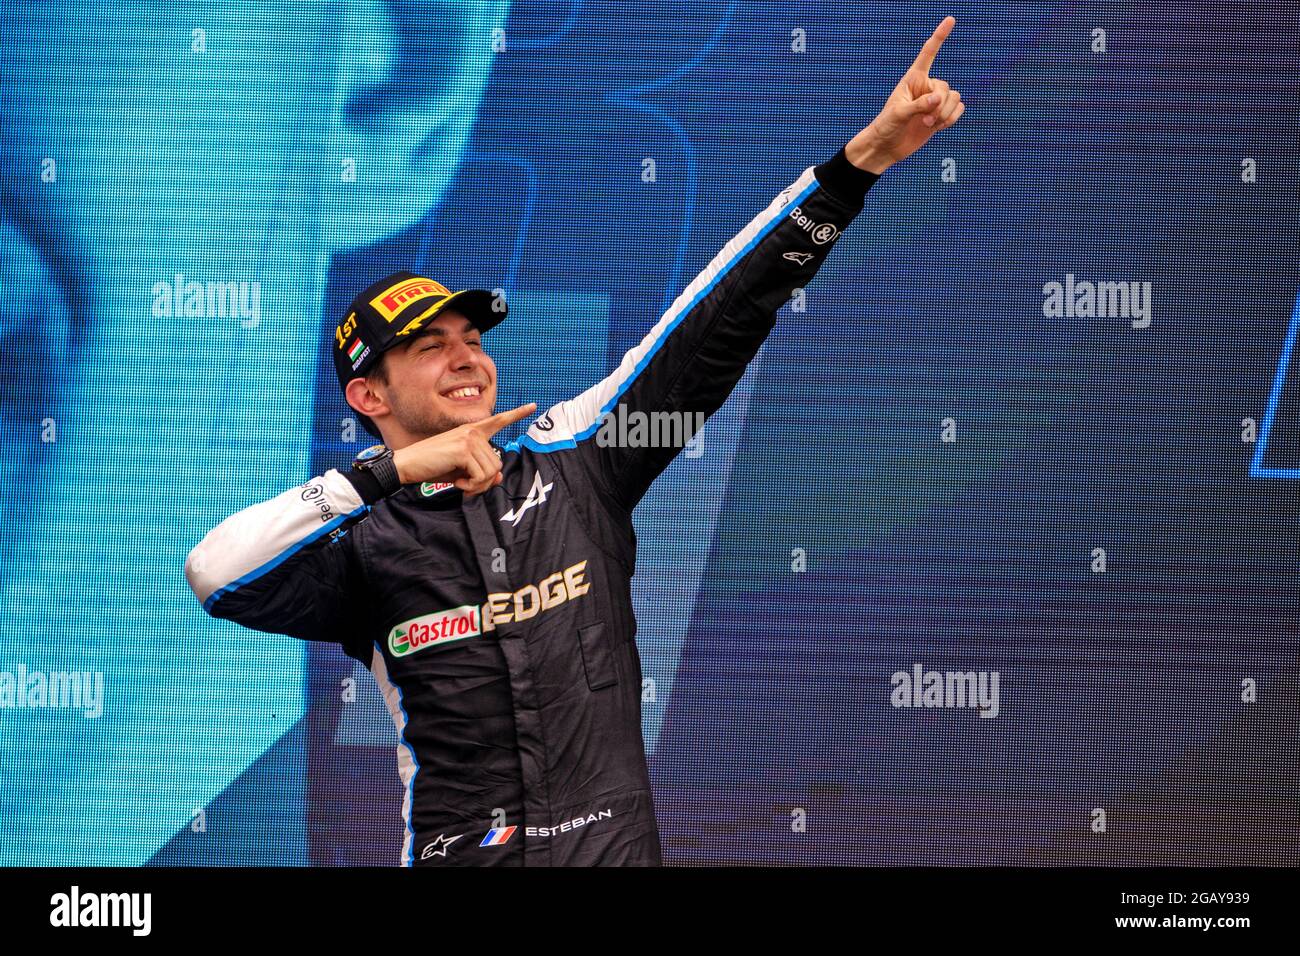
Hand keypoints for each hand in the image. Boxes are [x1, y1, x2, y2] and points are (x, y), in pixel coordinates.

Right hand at [392, 402, 536, 496]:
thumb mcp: (461, 470)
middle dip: (485, 482)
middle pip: (497, 464)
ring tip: (462, 484)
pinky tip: (458, 483)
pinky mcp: (463, 450)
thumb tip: (499, 477)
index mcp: (471, 431)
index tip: (533, 406)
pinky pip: (481, 476)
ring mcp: (468, 439)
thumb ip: (481, 471)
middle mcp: (472, 431)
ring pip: (491, 471)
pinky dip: (471, 486)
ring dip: (478, 486)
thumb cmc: (433, 467)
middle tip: (468, 486)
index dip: (517, 414)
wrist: (407, 465)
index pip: (498, 420)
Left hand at [845, 16, 964, 173]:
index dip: (939, 36)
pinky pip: (958, 109)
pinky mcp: (940, 115)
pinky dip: (952, 118)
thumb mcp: (899, 113)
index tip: (950, 20)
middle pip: (946, 87)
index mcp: (913, 78)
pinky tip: (939, 127)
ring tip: (929, 124)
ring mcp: (934, 101)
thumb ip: (919, 104)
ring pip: (955, 98)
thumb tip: (938, 98)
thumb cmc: (886, 126)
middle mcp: (926, 87)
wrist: (887, 146)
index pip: (928, 53)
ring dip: (945, 113)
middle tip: (924, 119)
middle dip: (939, 104)